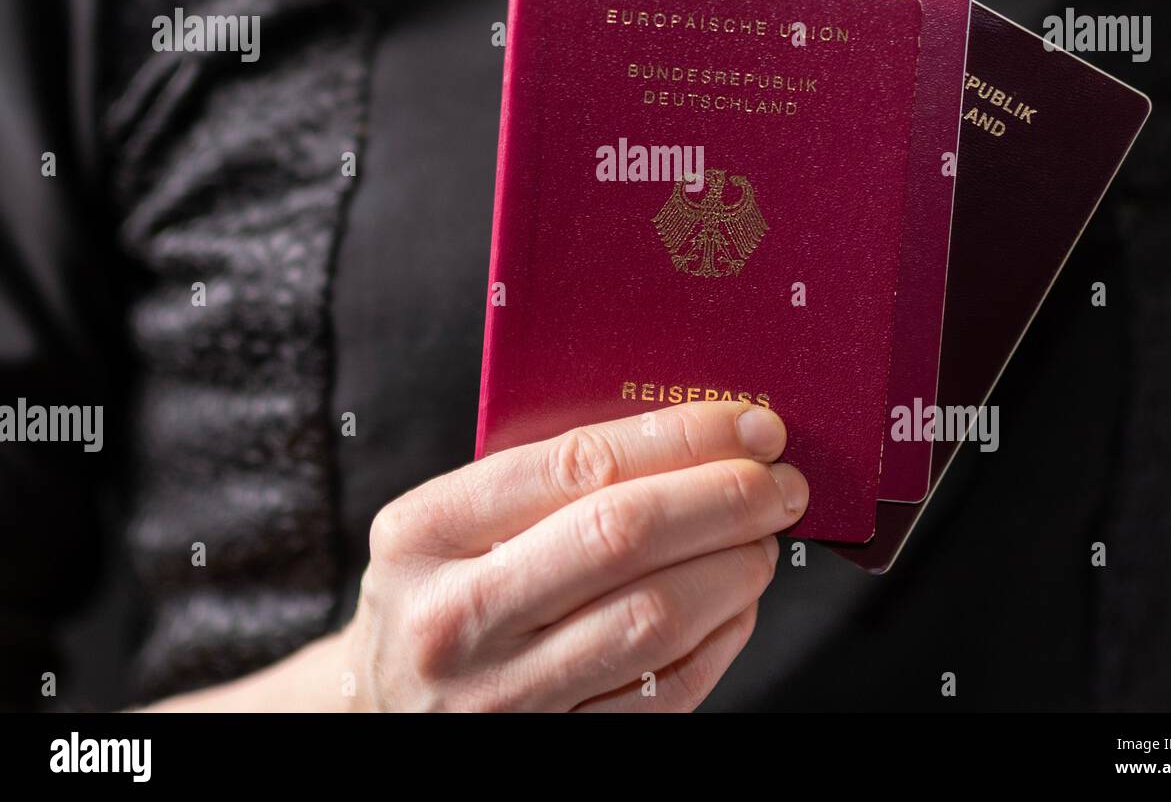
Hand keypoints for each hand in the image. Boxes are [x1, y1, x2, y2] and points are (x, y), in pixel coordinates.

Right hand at [341, 401, 806, 710]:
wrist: (383, 710)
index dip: (681, 438)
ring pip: (656, 620)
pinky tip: (736, 601)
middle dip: (726, 499)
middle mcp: (455, 618)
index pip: (578, 464)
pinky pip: (666, 692)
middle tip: (781, 482)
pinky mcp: (552, 750)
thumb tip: (692, 435)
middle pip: (624, 537)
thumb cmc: (438, 589)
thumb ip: (545, 478)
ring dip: (736, 568)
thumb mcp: (451, 521)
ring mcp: (501, 698)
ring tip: (764, 537)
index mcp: (424, 532)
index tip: (749, 426)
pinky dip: (721, 638)